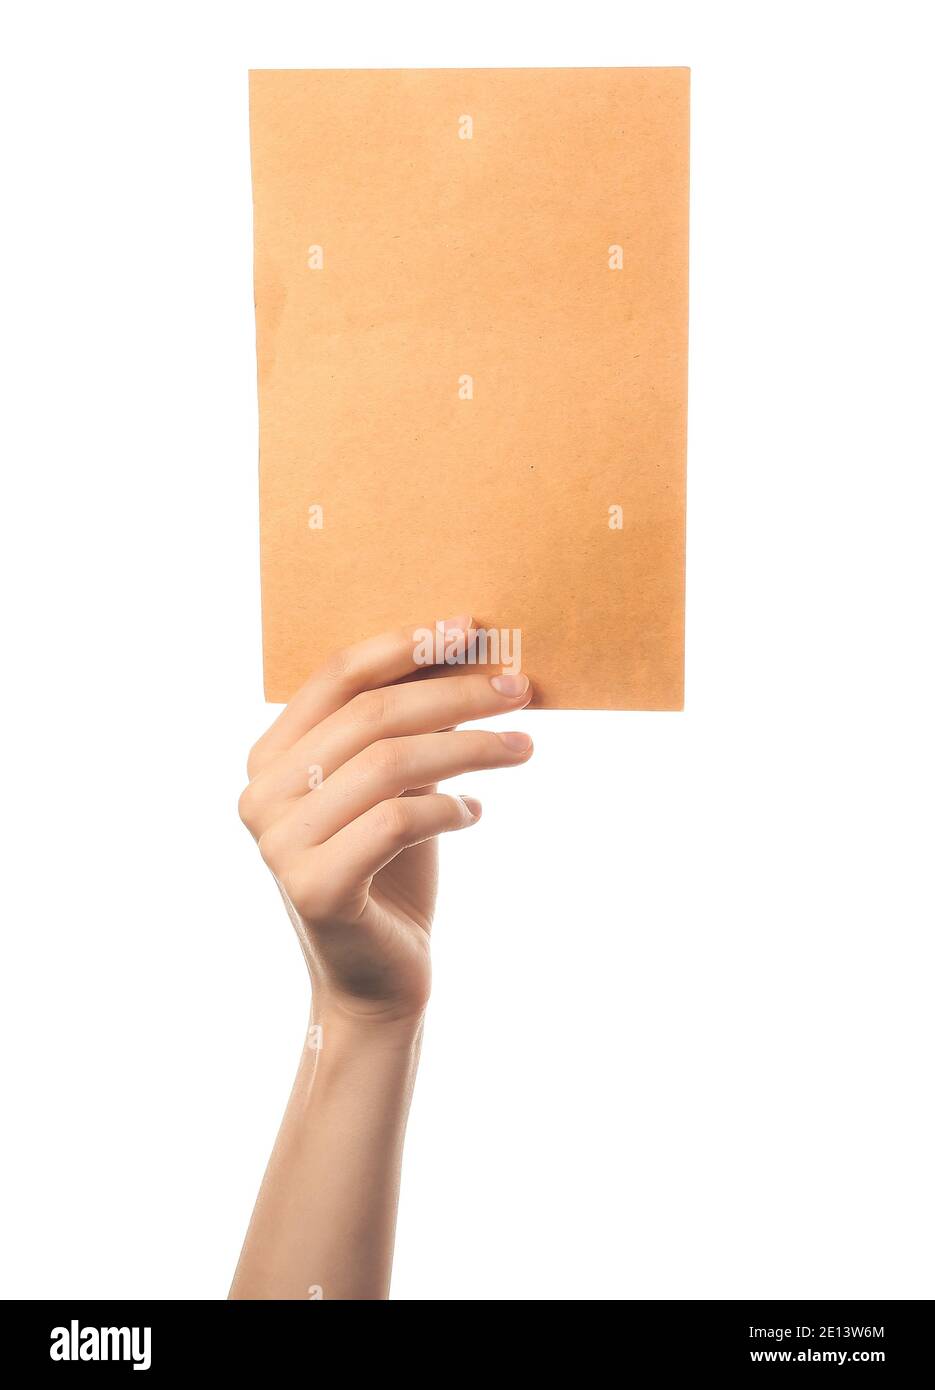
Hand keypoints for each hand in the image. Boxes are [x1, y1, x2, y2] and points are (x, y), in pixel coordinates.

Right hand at [239, 618, 533, 1023]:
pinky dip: (450, 808)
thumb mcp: (391, 787)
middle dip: (455, 694)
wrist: (375, 982)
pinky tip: (477, 813)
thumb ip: (403, 729)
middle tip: (520, 689)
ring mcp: (280, 844)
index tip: (467, 629)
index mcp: (270, 757)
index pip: (335, 676)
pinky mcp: (315, 888)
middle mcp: (260, 794)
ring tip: (524, 748)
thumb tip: (464, 650)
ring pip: (389, 764)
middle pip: (370, 716)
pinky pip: (397, 823)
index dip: (403, 646)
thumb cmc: (389, 872)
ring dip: (470, 747)